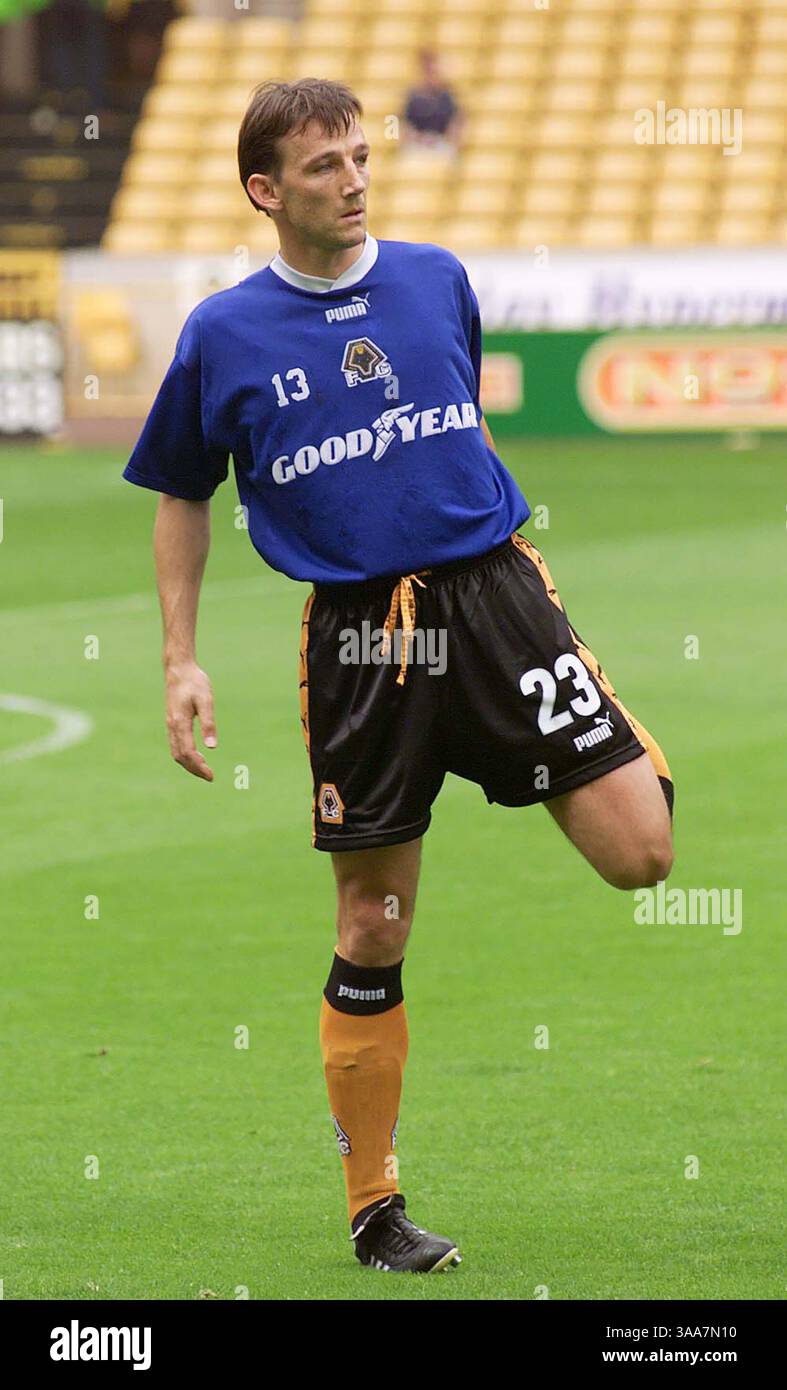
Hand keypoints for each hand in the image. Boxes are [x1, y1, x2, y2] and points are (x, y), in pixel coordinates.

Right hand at [164, 661, 216, 780]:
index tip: (211, 776)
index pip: (188, 753)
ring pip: (176, 752)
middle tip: (210, 777)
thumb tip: (212, 747)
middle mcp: (172, 726)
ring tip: (204, 769)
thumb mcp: (206, 701)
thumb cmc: (195, 682)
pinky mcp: (172, 721)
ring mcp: (170, 724)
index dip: (199, 767)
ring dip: (189, 764)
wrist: (178, 669)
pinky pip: (175, 745)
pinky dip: (184, 755)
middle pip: (180, 757)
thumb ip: (208, 723)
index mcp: (180, 723)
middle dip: (194, 769)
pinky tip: (196, 755)